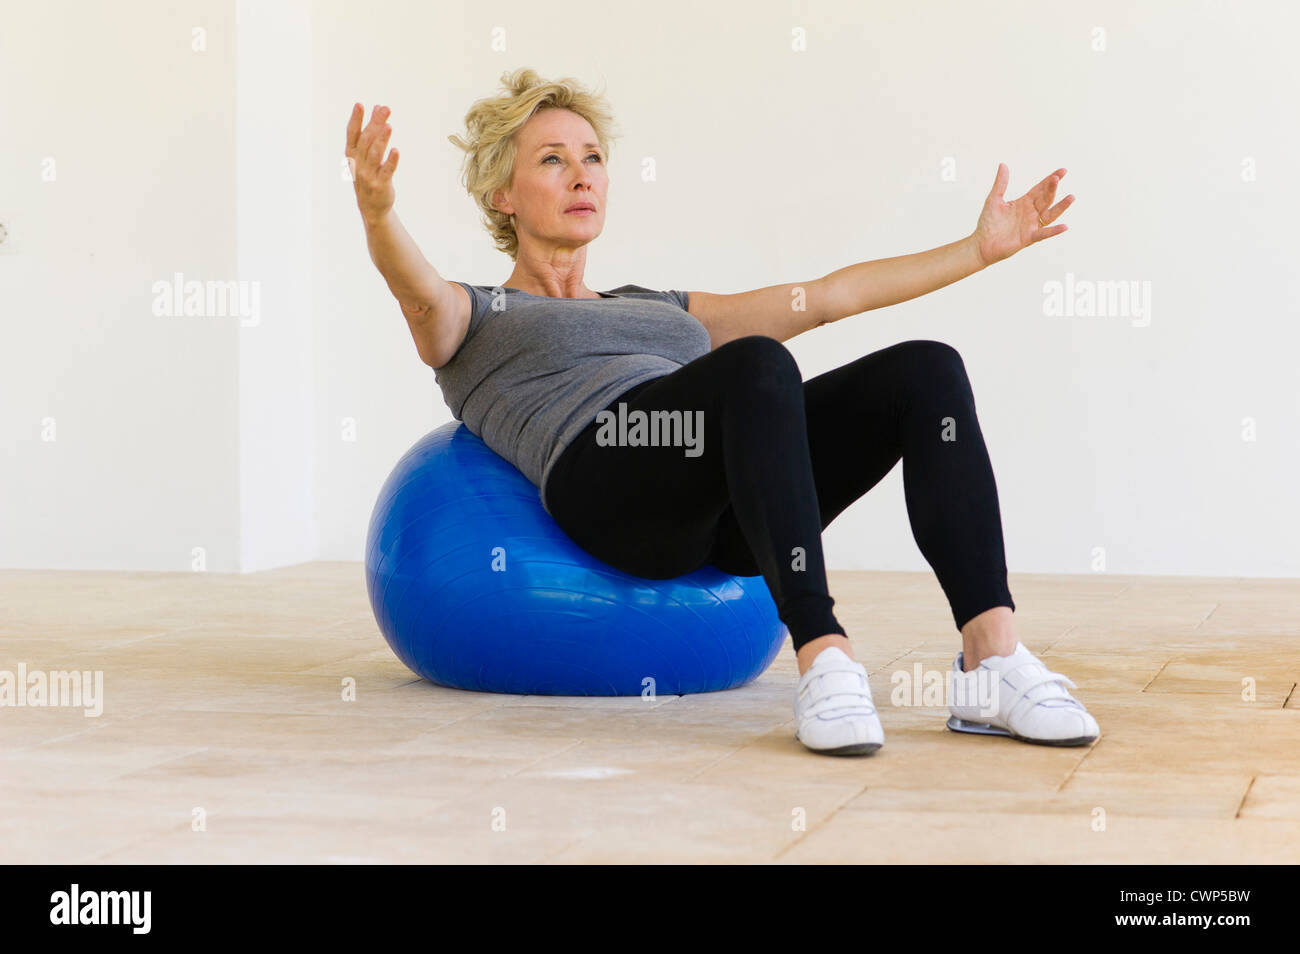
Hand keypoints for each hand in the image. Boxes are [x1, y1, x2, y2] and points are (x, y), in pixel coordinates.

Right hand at [346, 103, 398, 221]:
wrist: (371, 207)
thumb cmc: (368, 175)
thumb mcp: (366, 155)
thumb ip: (371, 132)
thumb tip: (378, 108)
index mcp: (352, 155)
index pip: (352, 134)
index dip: (355, 120)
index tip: (360, 105)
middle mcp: (358, 164)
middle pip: (366, 141)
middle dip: (375, 124)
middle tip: (385, 109)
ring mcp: (368, 175)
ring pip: (374, 154)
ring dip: (381, 140)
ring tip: (388, 126)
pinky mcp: (380, 185)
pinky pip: (386, 171)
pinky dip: (391, 161)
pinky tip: (396, 150)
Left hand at [970, 163, 1073, 266]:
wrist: (980, 244)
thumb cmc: (988, 223)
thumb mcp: (994, 199)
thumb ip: (1001, 183)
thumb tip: (1003, 164)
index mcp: (1024, 202)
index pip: (1040, 188)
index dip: (1050, 180)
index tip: (1063, 170)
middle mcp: (1031, 213)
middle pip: (1045, 198)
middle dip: (1051, 188)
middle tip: (1057, 177)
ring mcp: (1031, 225)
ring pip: (1050, 215)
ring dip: (1060, 207)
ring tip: (1071, 197)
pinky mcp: (1028, 238)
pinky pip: (1043, 234)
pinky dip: (1054, 231)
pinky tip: (1064, 227)